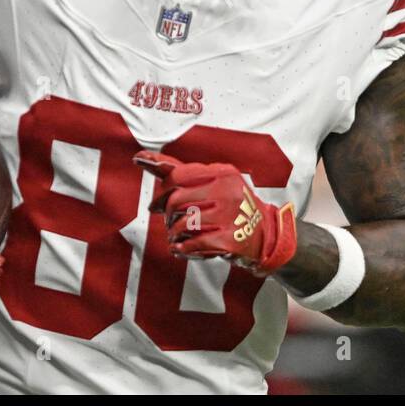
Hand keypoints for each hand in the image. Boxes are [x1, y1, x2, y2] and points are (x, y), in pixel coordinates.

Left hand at [134, 150, 296, 276]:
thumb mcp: (211, 182)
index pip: (178, 175)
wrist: (265, 235)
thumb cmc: (229, 206)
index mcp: (222, 172)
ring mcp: (230, 215)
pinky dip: (183, 248)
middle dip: (168, 215)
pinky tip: (183, 248)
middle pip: (177, 201)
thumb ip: (176, 171)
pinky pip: (193, 243)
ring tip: (178, 236)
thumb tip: (139, 157)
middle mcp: (227, 190)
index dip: (162, 191)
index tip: (152, 191)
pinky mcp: (230, 240)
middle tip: (170, 223)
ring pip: (183, 223)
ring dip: (175, 233)